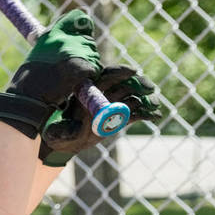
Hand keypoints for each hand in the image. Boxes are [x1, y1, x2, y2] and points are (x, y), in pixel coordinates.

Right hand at [0, 10, 101, 138]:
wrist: (27, 97)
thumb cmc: (28, 81)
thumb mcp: (37, 54)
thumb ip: (52, 44)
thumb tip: (68, 34)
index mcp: (51, 33)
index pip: (76, 17)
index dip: (82, 26)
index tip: (82, 31)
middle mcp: (65, 38)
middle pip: (87, 40)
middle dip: (84, 52)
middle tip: (72, 68)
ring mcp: (75, 52)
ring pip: (93, 55)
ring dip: (87, 65)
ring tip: (72, 77)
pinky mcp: (83, 66)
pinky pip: (95, 69)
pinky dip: (89, 77)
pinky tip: (76, 83)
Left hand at [37, 66, 162, 165]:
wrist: (66, 142)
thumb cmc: (59, 134)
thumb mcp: (59, 132)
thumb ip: (67, 130)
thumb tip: (74, 128)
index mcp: (88, 92)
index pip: (105, 77)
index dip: (119, 72)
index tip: (132, 71)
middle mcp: (103, 95)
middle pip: (124, 84)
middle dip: (138, 84)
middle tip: (149, 88)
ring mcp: (113, 105)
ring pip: (133, 97)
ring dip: (145, 99)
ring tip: (154, 105)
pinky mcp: (120, 117)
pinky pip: (135, 113)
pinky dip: (146, 114)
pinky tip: (155, 116)